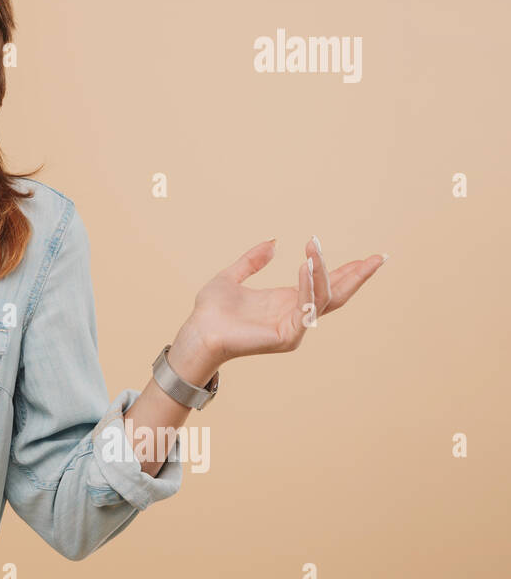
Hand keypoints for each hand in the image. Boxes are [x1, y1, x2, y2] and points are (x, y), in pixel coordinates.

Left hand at [184, 236, 385, 366]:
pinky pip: (305, 309)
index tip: (368, 257)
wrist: (199, 330)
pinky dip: (309, 287)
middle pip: (337, 294)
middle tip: (379, 258)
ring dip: (325, 272)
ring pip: (324, 298)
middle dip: (358, 276)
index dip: (346, 271)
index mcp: (287, 300)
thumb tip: (273, 242)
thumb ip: (253, 260)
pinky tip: (306, 267)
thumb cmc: (212, 310)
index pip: (325, 284)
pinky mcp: (288, 336)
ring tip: (315, 249)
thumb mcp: (233, 276)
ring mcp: (294, 327)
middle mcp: (295, 313)